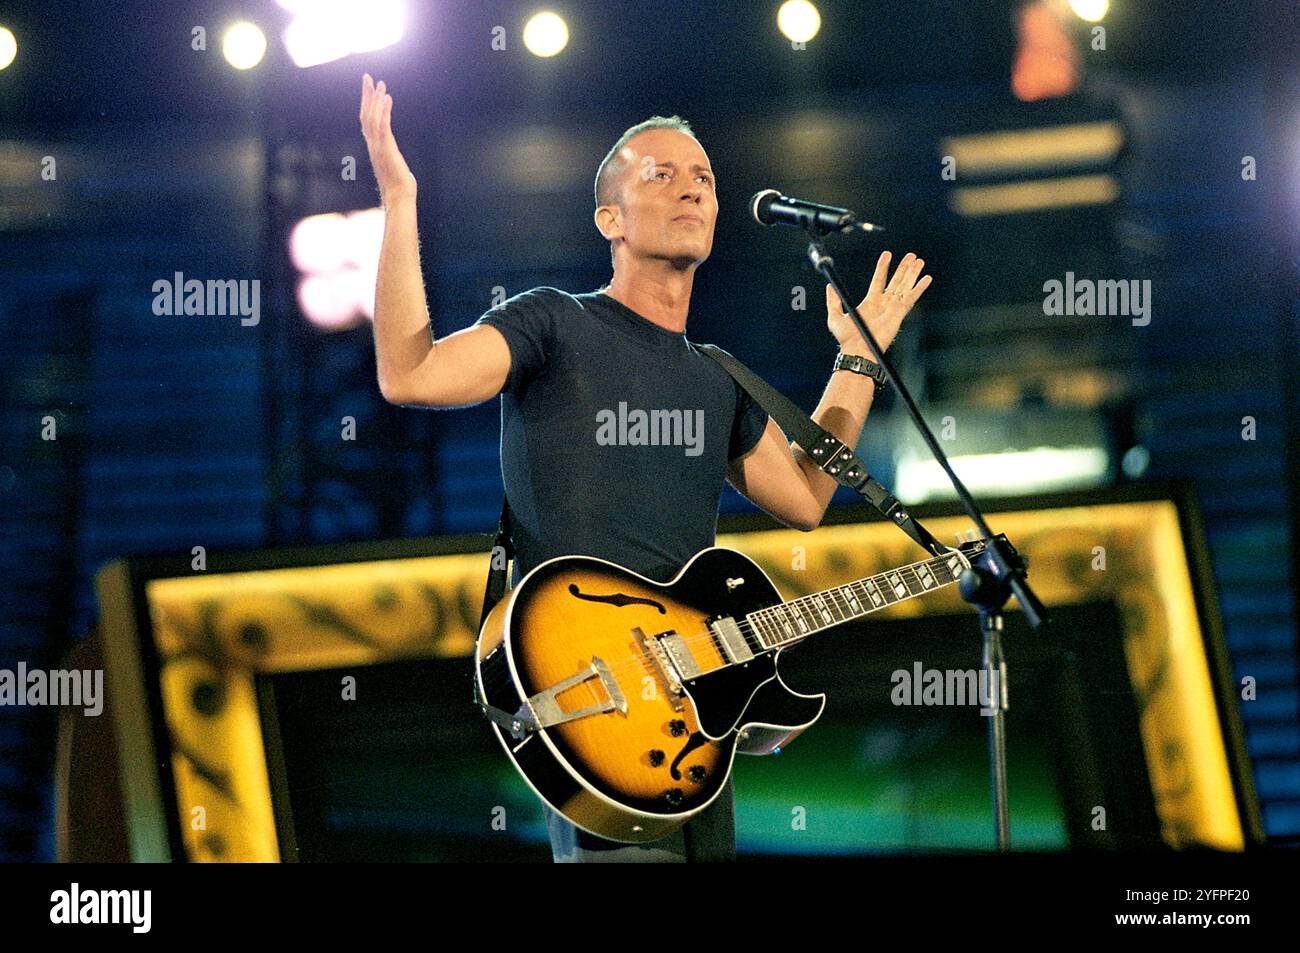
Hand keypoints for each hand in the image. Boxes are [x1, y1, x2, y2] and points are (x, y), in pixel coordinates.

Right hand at [360, 73, 417, 205]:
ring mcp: (378, 146)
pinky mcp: (386, 148)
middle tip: (368, 77)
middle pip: (366, 114)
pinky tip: (388, 98)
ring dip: (375, 99)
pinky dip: (384, 110)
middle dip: (367, 95)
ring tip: (380, 83)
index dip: (367, 104)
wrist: (399, 198)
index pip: (367, 121)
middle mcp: (373, 144)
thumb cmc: (399, 187)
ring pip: (372, 117)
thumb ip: (391, 159)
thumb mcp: (394, 167)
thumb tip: (395, 161)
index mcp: (374, 147)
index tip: (369, 89)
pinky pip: (383, 125)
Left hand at [825, 251, 931, 354]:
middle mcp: (883, 304)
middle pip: (896, 281)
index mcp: (870, 304)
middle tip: (911, 256)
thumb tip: (830, 286)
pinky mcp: (899, 312)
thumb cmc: (847, 339)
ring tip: (918, 261)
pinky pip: (911, 297)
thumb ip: (833, 301)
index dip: (883, 267)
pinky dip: (919, 287)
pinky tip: (927, 278)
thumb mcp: (835, 317)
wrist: (857, 350)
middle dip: (903, 268)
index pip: (879, 280)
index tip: (887, 255)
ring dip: (912, 273)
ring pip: (905, 286)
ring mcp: (892, 308)